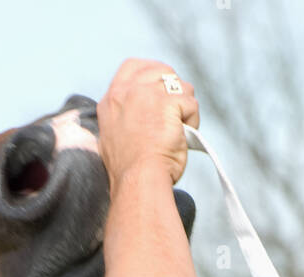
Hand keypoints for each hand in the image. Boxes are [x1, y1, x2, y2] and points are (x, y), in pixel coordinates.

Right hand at [97, 58, 199, 188]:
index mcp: (111, 100)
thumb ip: (124, 117)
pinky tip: (182, 139)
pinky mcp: (168, 102)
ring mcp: (147, 94)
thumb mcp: (114, 138)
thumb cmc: (129, 172)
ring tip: (177, 133)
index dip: (151, 72)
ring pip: (181, 87)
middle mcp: (127, 91)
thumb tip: (142, 114)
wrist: (137, 181)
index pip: (132, 67)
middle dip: (173, 89)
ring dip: (184, 108)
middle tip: (175, 115)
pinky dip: (192, 122)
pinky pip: (191, 104)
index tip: (161, 89)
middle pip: (161, 71)